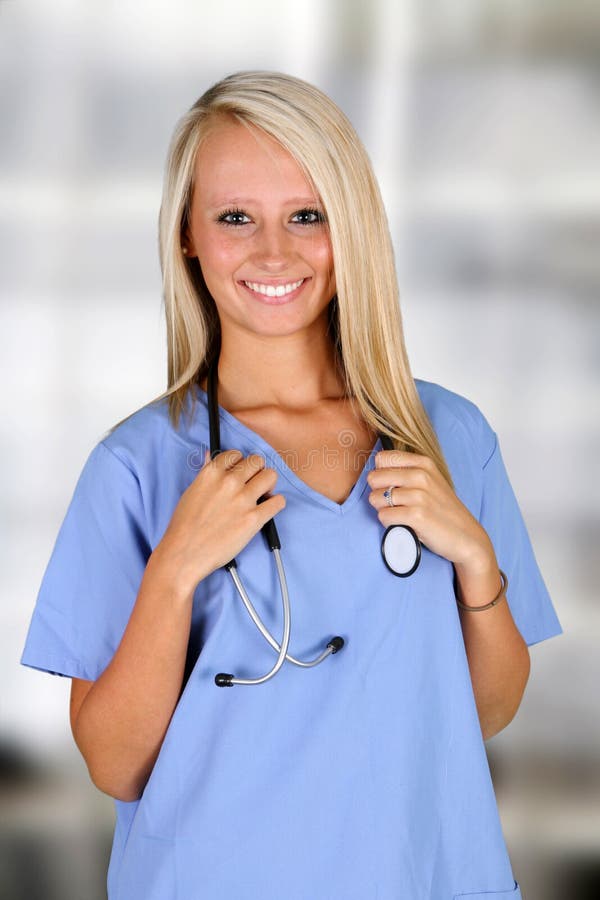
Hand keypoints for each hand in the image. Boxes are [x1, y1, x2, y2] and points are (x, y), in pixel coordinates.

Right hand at [151, 449, 285, 595]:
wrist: (184, 554)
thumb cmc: (184, 526)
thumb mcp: (192, 492)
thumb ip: (206, 473)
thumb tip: (211, 456)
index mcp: (211, 473)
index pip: (235, 454)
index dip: (238, 464)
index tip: (238, 473)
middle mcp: (229, 482)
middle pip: (257, 461)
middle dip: (255, 471)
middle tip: (252, 484)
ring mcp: (243, 500)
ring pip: (271, 476)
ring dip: (268, 484)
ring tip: (262, 495)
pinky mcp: (254, 519)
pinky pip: (278, 501)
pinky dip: (276, 504)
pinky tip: (267, 509)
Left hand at [366, 450, 493, 568]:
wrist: (466, 536)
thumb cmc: (442, 510)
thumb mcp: (430, 480)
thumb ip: (406, 471)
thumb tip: (375, 471)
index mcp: (423, 463)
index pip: (382, 458)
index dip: (380, 474)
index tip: (391, 486)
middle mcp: (421, 475)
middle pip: (374, 477)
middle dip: (378, 493)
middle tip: (394, 504)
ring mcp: (419, 495)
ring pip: (375, 498)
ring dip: (383, 509)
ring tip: (400, 514)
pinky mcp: (416, 516)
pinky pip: (383, 516)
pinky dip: (388, 523)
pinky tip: (402, 524)